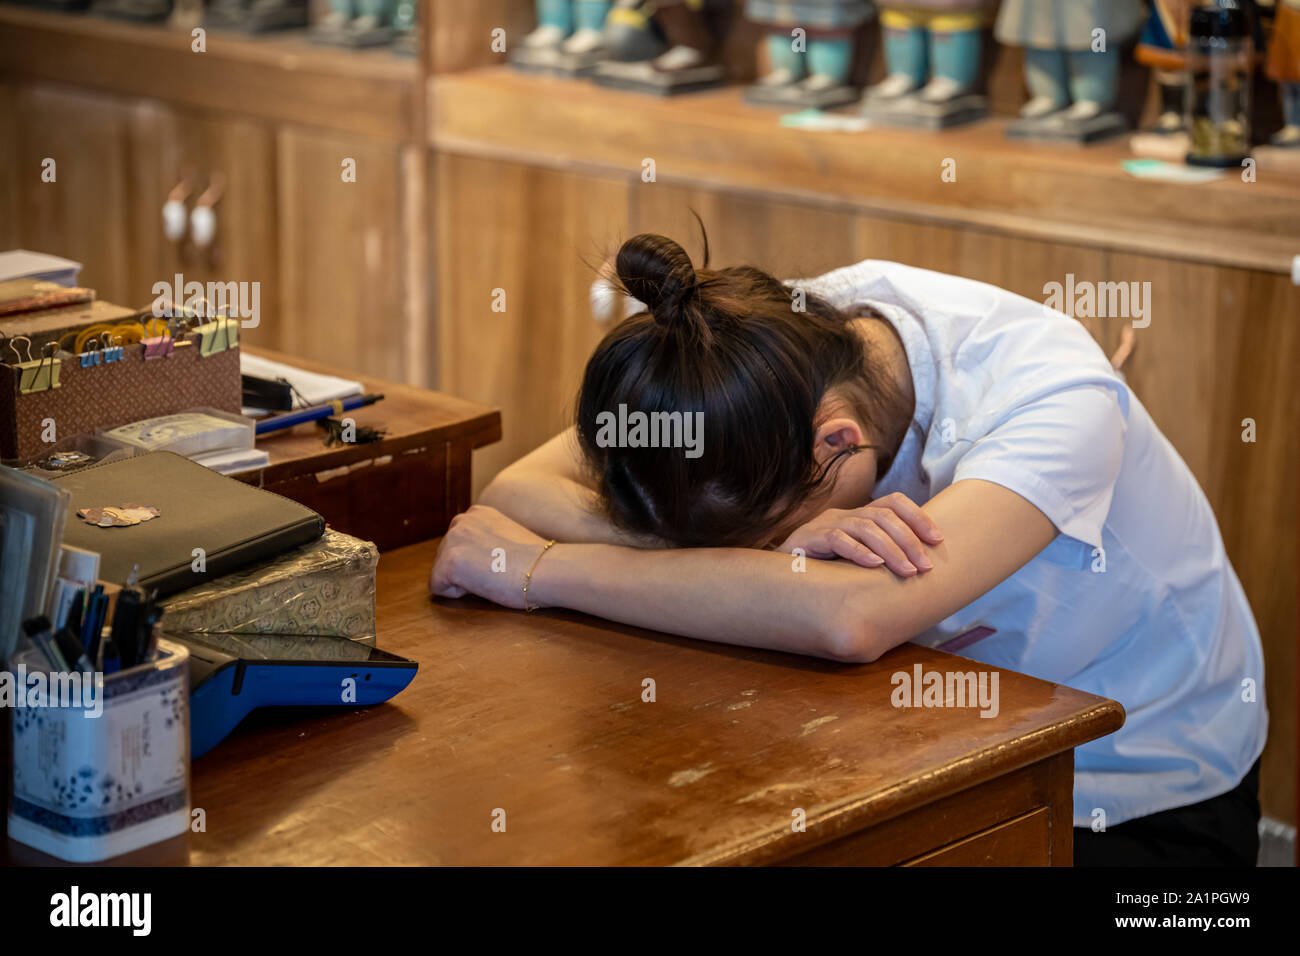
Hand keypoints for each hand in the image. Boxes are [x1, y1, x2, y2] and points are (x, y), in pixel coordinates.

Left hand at [430, 504, 551, 608]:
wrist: (545, 569)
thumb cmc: (535, 562)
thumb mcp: (506, 537)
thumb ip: (485, 540)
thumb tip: (473, 559)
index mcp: (476, 513)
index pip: (458, 544)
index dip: (475, 561)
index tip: (499, 563)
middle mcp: (460, 521)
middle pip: (445, 557)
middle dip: (465, 571)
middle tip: (496, 572)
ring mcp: (452, 541)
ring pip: (441, 573)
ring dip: (462, 582)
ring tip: (491, 576)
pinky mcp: (448, 563)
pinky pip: (438, 588)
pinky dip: (457, 594)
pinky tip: (483, 585)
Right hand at [776, 492, 942, 575]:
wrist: (779, 576)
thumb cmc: (824, 571)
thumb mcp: (857, 560)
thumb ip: (882, 557)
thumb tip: (923, 569)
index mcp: (858, 515)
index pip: (893, 502)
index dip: (918, 517)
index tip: (938, 540)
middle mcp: (844, 514)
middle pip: (883, 516)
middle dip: (909, 540)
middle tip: (925, 566)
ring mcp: (825, 524)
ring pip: (865, 527)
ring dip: (891, 550)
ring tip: (907, 571)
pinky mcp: (809, 538)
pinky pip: (838, 539)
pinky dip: (859, 552)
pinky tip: (874, 566)